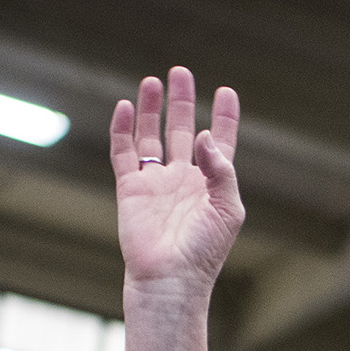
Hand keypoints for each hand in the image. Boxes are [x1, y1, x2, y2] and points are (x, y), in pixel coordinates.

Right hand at [112, 69, 243, 293]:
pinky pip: (124, 152)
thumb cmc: (204, 251)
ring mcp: (156, 182)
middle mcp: (184, 179)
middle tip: (180, 72)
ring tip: (153, 81)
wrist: (169, 278)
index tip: (226, 92)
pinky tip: (126, 106)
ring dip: (152, 109)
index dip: (224, 117)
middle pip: (183, 130)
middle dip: (182, 102)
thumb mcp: (227, 209)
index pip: (220, 143)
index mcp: (212, 184)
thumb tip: (204, 136)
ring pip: (151, 136)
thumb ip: (221, 170)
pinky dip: (123, 129)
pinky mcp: (130, 189)